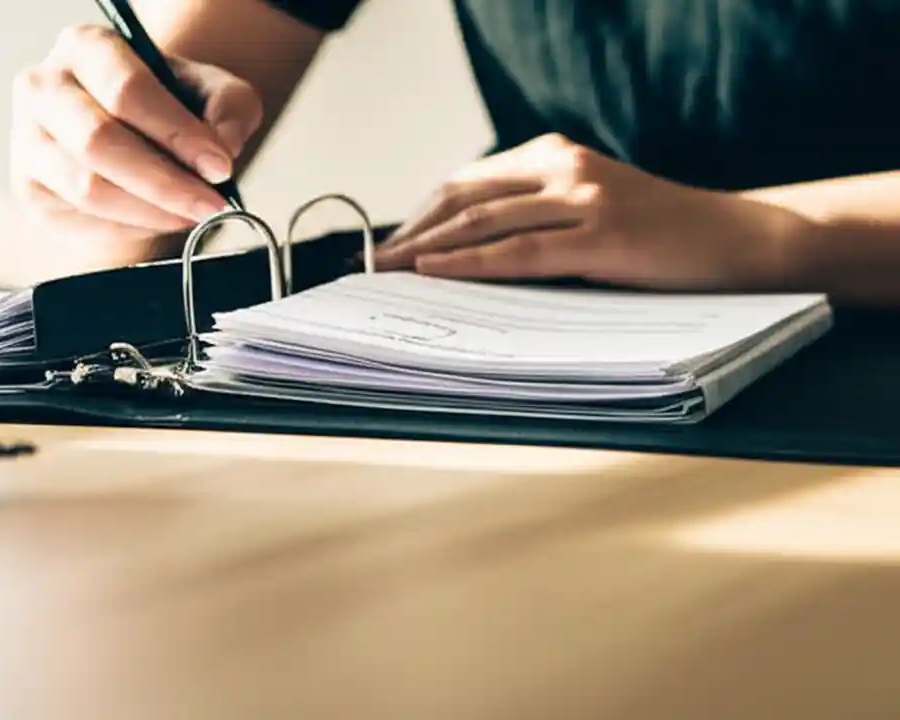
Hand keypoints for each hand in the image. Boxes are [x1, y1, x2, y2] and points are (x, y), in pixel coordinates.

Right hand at [10, 24, 263, 263]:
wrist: (127, 128)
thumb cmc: (165, 103)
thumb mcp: (210, 89)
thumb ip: (228, 108)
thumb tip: (223, 150)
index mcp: (85, 47)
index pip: (127, 90)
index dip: (177, 133)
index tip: (219, 166)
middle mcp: (42, 88)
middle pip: (98, 143)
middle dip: (164, 182)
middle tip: (210, 204)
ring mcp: (27, 143)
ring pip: (87, 189)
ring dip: (150, 212)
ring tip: (191, 214)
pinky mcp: (30, 192)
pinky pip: (81, 222)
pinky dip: (130, 229)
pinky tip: (159, 219)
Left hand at [376, 134, 813, 290]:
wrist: (735, 240)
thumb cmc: (658, 234)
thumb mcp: (589, 209)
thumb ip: (536, 216)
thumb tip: (465, 251)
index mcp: (555, 156)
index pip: (467, 183)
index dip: (421, 215)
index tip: (388, 246)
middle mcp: (564, 167)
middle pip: (464, 198)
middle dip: (413, 233)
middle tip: (374, 265)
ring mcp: (584, 199)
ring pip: (484, 221)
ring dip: (427, 249)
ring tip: (388, 273)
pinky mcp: (603, 235)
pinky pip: (519, 251)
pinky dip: (470, 262)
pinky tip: (434, 271)